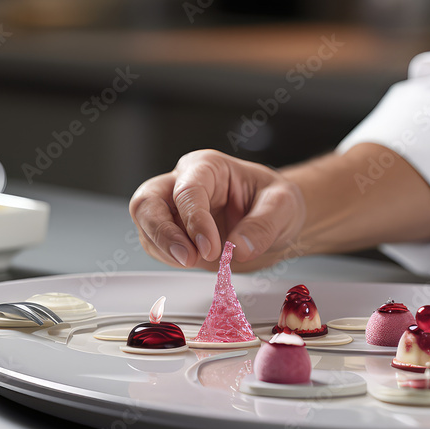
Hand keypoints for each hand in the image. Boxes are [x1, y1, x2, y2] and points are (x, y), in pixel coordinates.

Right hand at [129, 149, 305, 269]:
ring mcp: (173, 209)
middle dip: (162, 233)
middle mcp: (182, 183)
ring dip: (164, 248)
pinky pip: (155, 244)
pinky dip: (167, 257)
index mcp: (207, 167)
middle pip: (148, 201)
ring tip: (193, 261)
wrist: (274, 218)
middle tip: (187, 258)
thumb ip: (263, 225)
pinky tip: (190, 260)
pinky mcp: (173, 233)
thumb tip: (239, 248)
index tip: (210, 248)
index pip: (188, 190)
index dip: (195, 220)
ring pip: (146, 224)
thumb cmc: (274, 201)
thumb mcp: (283, 205)